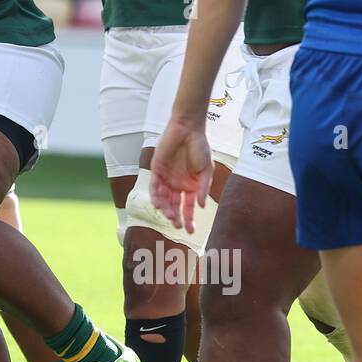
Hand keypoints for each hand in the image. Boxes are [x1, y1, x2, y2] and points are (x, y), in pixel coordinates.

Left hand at [149, 117, 212, 235]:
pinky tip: (160, 204)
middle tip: (177, 225)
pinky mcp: (156, 170)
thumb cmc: (200, 147)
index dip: (190, 219)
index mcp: (190, 186)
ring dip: (165, 209)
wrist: (188, 129)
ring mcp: (166, 178)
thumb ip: (203, 188)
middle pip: (174, 206)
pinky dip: (156, 196)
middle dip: (175, 218)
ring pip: (163, 199)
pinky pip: (154, 187)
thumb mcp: (206, 169)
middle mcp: (177, 185)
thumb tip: (202, 207)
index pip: (188, 207)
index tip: (192, 231)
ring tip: (170, 216)